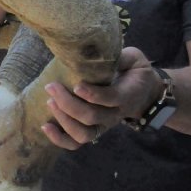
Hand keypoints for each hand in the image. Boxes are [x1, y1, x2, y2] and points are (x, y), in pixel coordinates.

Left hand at [40, 47, 161, 149]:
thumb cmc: (134, 71)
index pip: (110, 99)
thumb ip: (120, 56)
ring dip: (64, 120)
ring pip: (83, 134)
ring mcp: (104, 126)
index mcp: (126, 95)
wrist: (145, 92)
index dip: (93, 94)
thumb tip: (99, 47)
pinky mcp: (94, 131)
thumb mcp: (134, 59)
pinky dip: (60, 139)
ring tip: (50, 102)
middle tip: (52, 86)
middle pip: (91, 117)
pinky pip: (76, 143)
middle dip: (69, 103)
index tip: (76, 84)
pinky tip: (45, 126)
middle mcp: (114, 115)